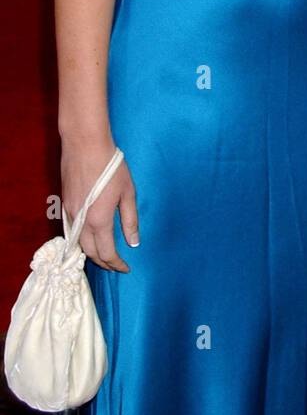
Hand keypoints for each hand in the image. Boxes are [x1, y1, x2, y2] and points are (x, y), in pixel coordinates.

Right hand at [61, 136, 138, 273]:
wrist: (85, 145)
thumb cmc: (112, 166)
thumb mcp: (128, 192)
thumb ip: (130, 219)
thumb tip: (133, 243)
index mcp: (99, 220)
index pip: (107, 253)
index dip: (116, 264)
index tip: (126, 268)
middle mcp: (81, 221)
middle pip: (90, 252)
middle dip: (103, 262)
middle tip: (115, 265)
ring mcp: (70, 213)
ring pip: (78, 243)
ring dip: (90, 253)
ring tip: (104, 254)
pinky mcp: (65, 204)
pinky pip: (71, 231)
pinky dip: (81, 240)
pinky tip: (89, 237)